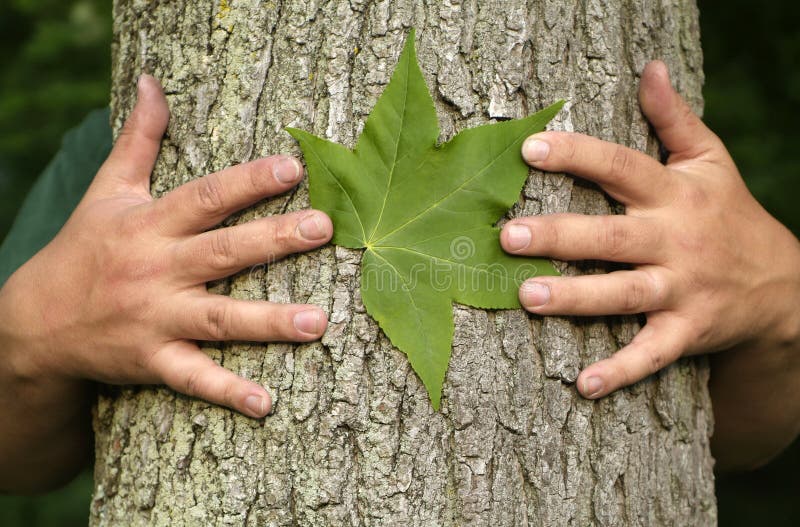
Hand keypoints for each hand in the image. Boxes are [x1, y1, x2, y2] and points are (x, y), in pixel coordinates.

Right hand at [0, 75, 331, 417]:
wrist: (36, 322)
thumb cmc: (86, 247)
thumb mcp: (110, 189)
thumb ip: (139, 138)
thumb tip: (154, 83)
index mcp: (150, 224)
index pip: (206, 197)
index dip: (248, 181)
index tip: (293, 167)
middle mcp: (157, 269)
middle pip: (222, 252)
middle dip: (273, 240)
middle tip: (324, 229)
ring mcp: (155, 318)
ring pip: (218, 319)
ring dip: (268, 322)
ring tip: (319, 322)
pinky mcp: (151, 360)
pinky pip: (193, 378)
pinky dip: (228, 392)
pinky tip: (267, 404)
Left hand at [500, 61, 799, 399]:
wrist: (783, 286)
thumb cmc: (728, 214)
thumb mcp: (710, 161)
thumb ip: (675, 118)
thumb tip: (650, 69)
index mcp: (673, 194)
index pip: (621, 167)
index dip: (577, 155)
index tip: (529, 148)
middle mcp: (675, 240)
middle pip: (613, 237)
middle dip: (561, 235)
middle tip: (508, 236)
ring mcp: (682, 289)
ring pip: (624, 295)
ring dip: (577, 299)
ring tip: (527, 297)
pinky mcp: (688, 331)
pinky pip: (652, 354)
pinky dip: (621, 371)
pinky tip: (582, 385)